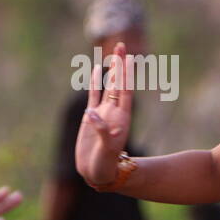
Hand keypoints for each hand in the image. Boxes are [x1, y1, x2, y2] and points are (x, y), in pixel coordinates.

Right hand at [75, 41, 132, 186]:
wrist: (97, 174)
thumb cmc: (105, 165)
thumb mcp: (107, 150)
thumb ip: (102, 132)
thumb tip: (91, 114)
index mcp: (121, 118)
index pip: (126, 91)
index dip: (127, 74)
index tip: (129, 58)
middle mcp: (114, 112)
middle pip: (119, 84)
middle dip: (121, 65)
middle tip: (123, 45)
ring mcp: (103, 113)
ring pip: (108, 86)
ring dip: (111, 71)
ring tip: (114, 54)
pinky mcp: (90, 118)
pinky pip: (93, 95)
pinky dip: (95, 82)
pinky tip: (94, 70)